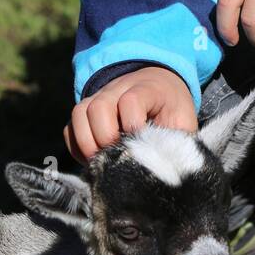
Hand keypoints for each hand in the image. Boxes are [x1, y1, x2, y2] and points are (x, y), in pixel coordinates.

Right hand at [64, 66, 196, 164]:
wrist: (160, 86)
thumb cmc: (173, 109)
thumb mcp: (184, 120)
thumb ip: (178, 139)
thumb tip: (171, 167)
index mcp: (147, 88)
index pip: (130, 101)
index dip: (132, 125)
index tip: (141, 144)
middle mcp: (118, 88)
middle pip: (98, 107)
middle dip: (105, 138)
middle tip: (119, 156)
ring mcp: (98, 98)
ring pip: (79, 114)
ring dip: (87, 143)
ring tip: (104, 162)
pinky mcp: (86, 112)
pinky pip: (70, 128)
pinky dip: (77, 147)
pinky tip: (94, 160)